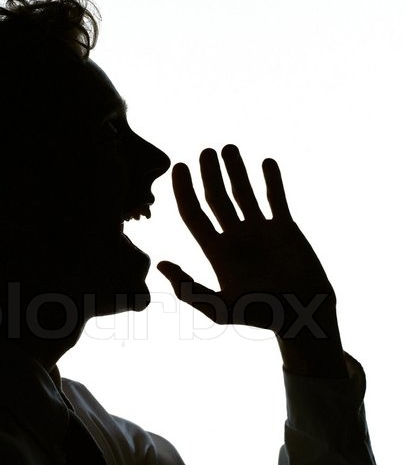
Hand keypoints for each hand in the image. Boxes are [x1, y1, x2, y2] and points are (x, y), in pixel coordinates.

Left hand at [158, 145, 346, 372]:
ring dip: (236, 170)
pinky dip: (272, 180)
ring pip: (244, 193)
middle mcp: (235, 237)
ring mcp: (260, 231)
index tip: (179, 167)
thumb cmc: (260, 316)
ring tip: (228, 148)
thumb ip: (189, 289)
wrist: (302, 317)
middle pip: (217, 198)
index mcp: (216, 252)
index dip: (184, 191)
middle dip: (209, 174)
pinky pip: (276, 198)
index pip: (193, 215)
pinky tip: (265, 162)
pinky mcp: (286, 229)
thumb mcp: (219, 308)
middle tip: (204, 152)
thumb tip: (161, 264)